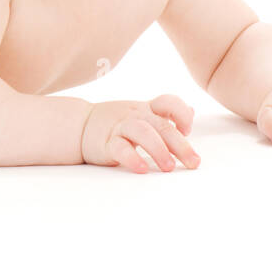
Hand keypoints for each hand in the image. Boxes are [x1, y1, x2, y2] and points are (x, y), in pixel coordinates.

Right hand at [81, 95, 198, 172]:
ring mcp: (120, 128)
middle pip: (162, 125)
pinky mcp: (106, 143)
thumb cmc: (116, 122)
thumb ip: (165, 114)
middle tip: (193, 162)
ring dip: (159, 150)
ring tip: (169, 167)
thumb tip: (191, 111)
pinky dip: (132, 158)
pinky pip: (120, 148)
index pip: (168, 102)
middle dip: (180, 145)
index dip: (181, 114)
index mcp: (146, 109)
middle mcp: (135, 116)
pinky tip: (142, 169)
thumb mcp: (141, 113)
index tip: (187, 131)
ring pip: (143, 133)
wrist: (78, 125)